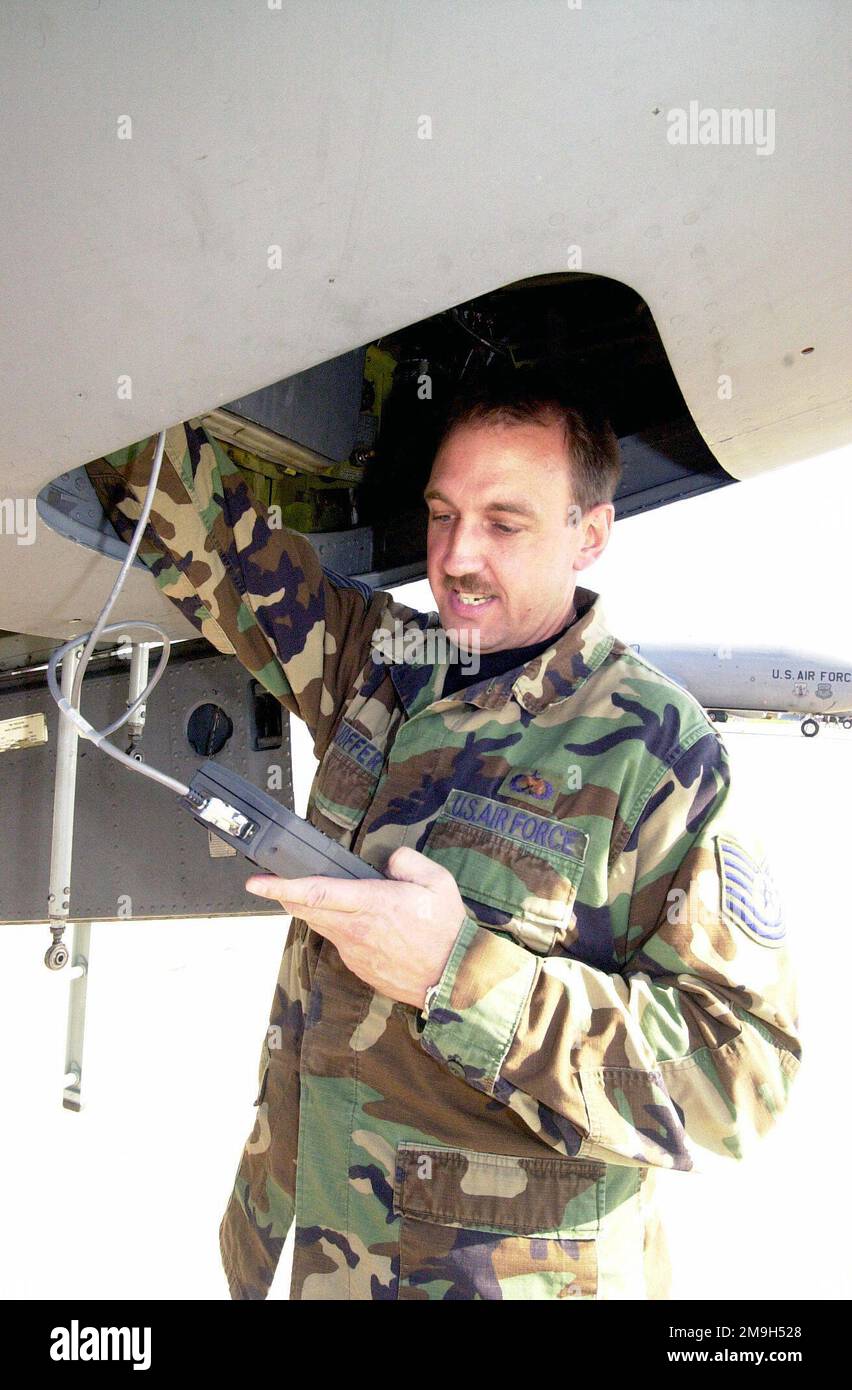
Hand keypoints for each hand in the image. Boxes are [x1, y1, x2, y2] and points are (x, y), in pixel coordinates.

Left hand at [245, 846, 466, 1009]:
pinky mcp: (358, 966)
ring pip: (321, 925)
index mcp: (372, 904)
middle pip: (306, 909)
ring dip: (312, 909)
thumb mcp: (438, 882)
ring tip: (318, 895)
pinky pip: (339, 941)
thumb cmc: (447, 930)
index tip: (256, 882)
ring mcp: (354, 951)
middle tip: (272, 882)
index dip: (281, 886)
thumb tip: (387, 862)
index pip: (316, 891)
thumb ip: (407, 862)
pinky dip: (338, 928)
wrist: (454, 978)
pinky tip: (356, 922)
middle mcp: (356, 929)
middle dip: (284, 894)